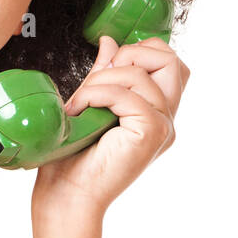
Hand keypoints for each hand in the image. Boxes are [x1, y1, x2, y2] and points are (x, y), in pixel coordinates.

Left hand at [32, 34, 190, 214]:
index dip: (140, 51)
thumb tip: (109, 41)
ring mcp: (163, 128)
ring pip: (142, 75)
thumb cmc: (73, 158)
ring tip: (80, 102)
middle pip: (171, 60)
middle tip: (98, 80)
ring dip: (101, 80)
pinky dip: (98, 94)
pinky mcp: (151, 134)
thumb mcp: (90, 104)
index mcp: (156, 113)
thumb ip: (104, 74)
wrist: (66, 196)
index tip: (106, 69)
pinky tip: (80, 109)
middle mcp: (166, 120)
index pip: (169, 62)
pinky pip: (128, 96)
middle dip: (131, 55)